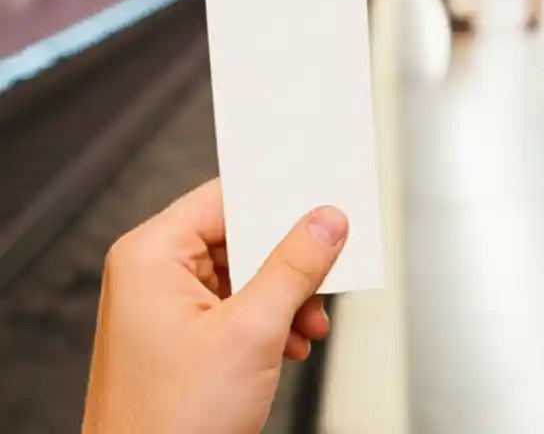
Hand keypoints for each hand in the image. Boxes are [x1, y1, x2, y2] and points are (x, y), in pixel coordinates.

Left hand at [83, 180, 347, 433]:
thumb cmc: (169, 422)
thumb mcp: (252, 332)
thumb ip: (295, 267)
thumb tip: (325, 222)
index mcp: (151, 256)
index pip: (226, 198)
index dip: (277, 202)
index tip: (321, 206)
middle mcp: (151, 275)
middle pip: (240, 237)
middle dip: (288, 264)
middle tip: (323, 278)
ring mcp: (163, 308)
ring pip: (244, 275)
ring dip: (285, 298)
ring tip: (306, 323)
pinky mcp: (180, 338)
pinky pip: (236, 307)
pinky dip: (269, 322)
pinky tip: (289, 343)